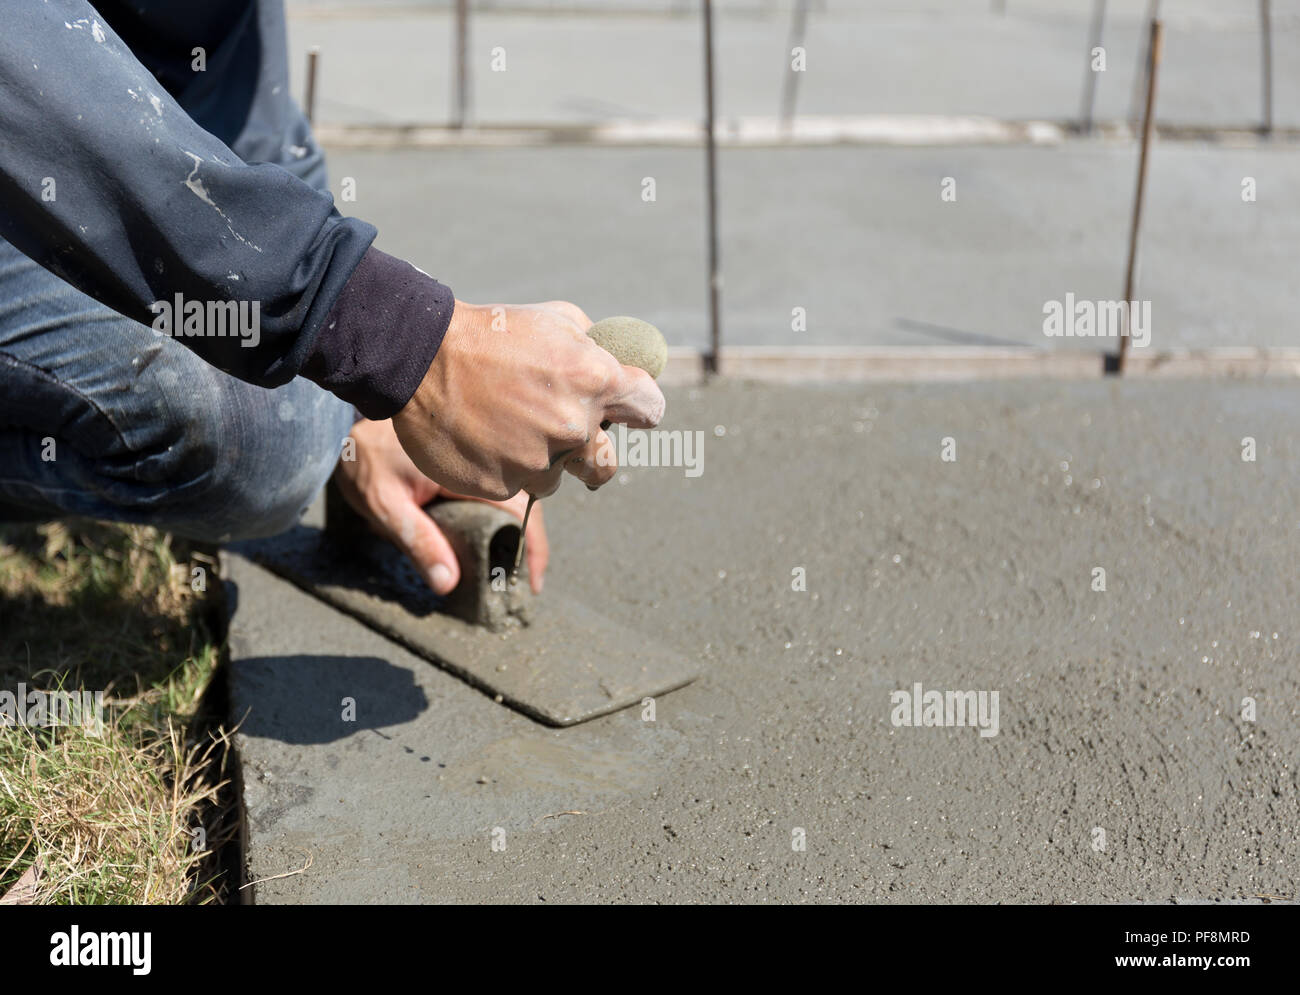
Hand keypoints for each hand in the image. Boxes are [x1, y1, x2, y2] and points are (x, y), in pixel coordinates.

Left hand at [332, 417, 548, 594]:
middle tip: (517, 585)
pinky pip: (493, 495)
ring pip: (511, 502)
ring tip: (505, 569)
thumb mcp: (385, 503)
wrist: (360, 414)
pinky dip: (497, 521)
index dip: (532, 548)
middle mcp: (484, 463)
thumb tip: (448, 584)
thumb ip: (417, 540)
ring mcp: (478, 463)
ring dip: (513, 534)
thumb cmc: (368, 459)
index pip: (518, 511)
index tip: (532, 583)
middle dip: (526, 547)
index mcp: (472, 470)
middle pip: (523, 508)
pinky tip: (488, 542)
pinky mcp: (469, 466)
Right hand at [391, 300, 664, 500]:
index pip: (649, 410)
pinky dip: (503, 467)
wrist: (421, 357)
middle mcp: (573, 426)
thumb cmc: (492, 333)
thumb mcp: (556, 319)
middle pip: (606, 463)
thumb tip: (623, 369)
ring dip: (540, 460)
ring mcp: (537, 462)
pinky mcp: (501, 485)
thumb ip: (597, 350)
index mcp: (595, 381)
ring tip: (506, 427)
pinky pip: (515, 485)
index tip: (627, 412)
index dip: (638, 409)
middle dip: (591, 452)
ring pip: (557, 478)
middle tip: (564, 436)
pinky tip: (483, 438)